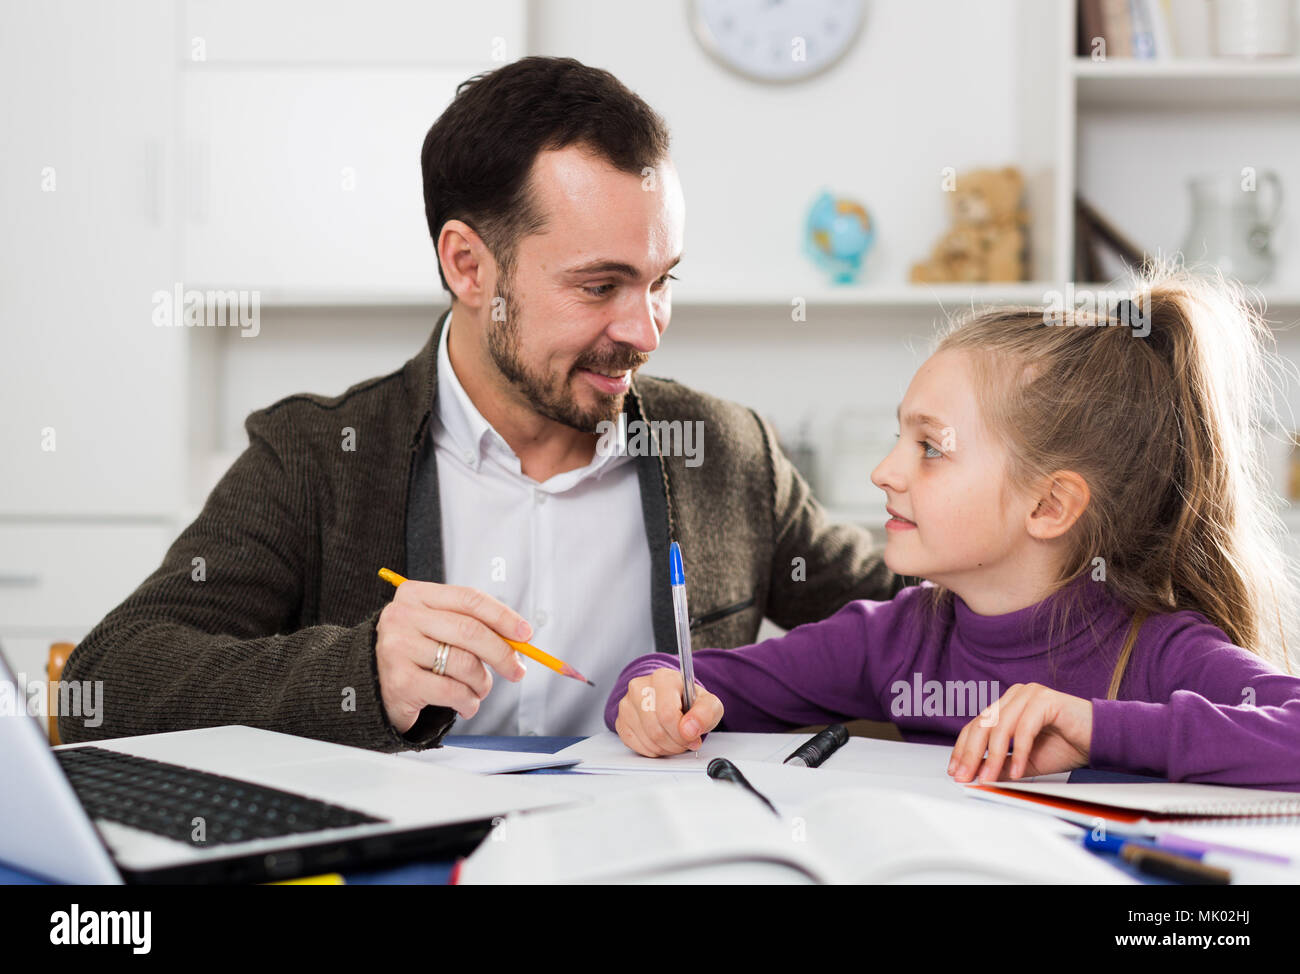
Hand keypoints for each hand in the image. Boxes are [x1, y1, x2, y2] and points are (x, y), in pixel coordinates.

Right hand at [376, 580, 529, 732]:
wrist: (368, 684)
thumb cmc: (413, 654)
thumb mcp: (436, 628)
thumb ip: (472, 626)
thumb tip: (519, 639)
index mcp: (415, 595)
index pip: (469, 599)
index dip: (503, 616)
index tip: (525, 634)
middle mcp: (403, 617)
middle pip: (470, 631)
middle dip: (502, 653)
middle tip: (517, 670)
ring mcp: (398, 648)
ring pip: (465, 664)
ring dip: (483, 683)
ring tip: (479, 690)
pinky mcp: (400, 682)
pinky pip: (452, 691)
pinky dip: (468, 702)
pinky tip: (466, 704)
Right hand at [614, 666, 722, 756]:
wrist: (674, 700)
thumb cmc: (689, 702)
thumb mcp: (709, 704)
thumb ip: (705, 714)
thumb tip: (689, 729)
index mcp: (663, 678)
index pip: (667, 714)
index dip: (682, 733)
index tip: (692, 737)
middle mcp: (640, 687)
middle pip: (656, 730)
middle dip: (675, 743)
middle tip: (686, 741)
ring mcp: (627, 704)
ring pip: (647, 740)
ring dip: (665, 748)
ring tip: (675, 740)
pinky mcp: (621, 720)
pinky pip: (635, 745)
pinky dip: (652, 750)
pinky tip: (661, 741)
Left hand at [947, 683, 1091, 782]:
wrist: (1101, 740)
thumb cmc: (1066, 747)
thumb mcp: (1026, 763)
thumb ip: (1002, 767)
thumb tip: (977, 778)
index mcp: (1006, 705)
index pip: (976, 726)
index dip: (962, 749)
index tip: (955, 772)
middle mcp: (1014, 695)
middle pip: (982, 725)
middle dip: (970, 754)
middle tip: (965, 777)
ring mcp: (1028, 694)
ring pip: (1000, 727)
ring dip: (992, 757)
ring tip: (987, 779)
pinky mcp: (1045, 699)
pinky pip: (1024, 729)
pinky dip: (1019, 753)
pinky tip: (1018, 772)